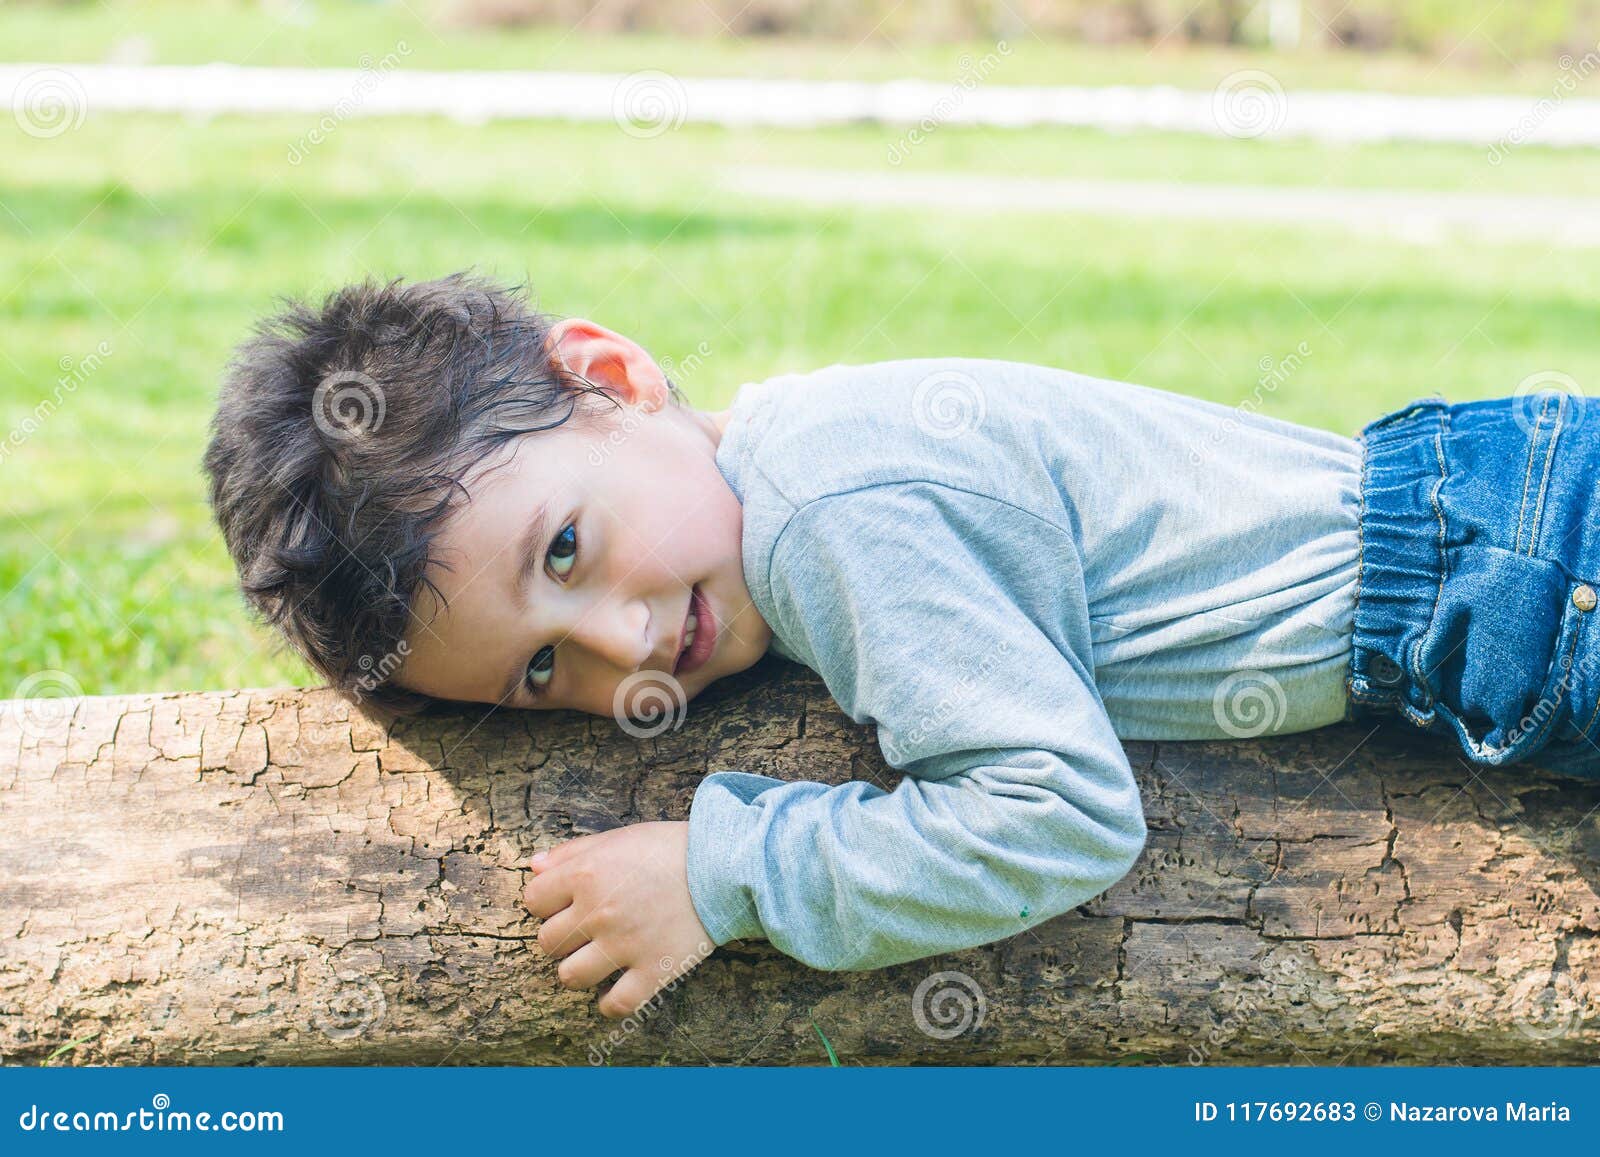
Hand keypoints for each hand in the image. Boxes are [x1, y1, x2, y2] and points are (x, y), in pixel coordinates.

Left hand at [522, 820, 714, 1017]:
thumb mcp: (617, 838)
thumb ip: (572, 852)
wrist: (723, 867)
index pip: (532, 900)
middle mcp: (599, 912)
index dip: (546, 901)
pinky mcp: (653, 971)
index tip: (565, 902)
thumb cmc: (668, 849)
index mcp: (586, 875)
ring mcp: (625, 946)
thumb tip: (534, 866)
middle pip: (547, 941)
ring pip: (569, 977)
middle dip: (562, 935)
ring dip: (578, 970)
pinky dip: (609, 1003)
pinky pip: (614, 1005)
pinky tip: (616, 987)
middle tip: (587, 929)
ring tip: (598, 958)